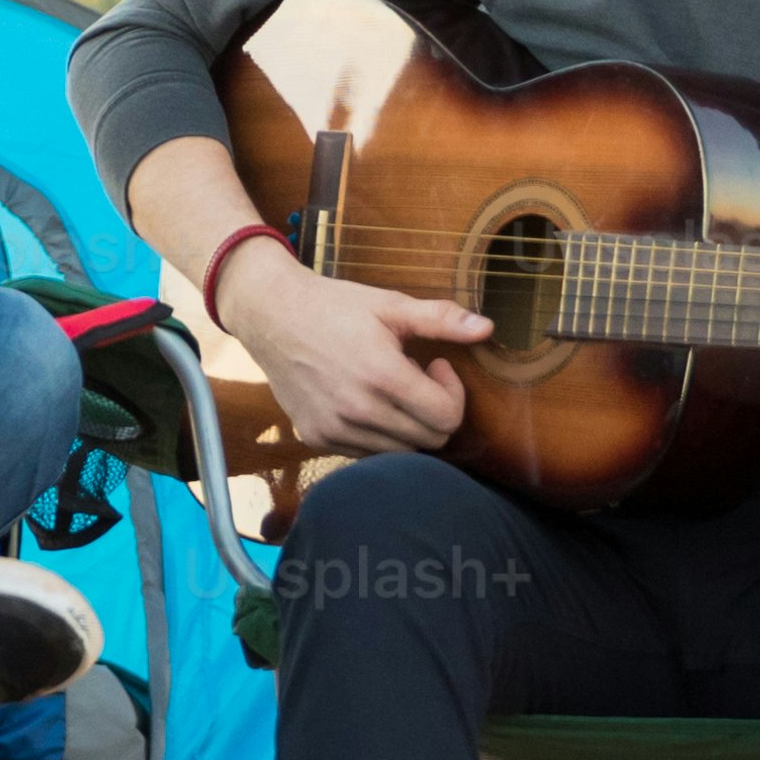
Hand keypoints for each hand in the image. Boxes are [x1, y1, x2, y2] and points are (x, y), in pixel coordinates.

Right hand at [227, 244, 481, 458]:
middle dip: (435, 411)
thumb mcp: (390, 304)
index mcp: (382, 376)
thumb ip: (441, 319)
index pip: (446, 418)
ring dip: (408, 427)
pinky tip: (366, 403)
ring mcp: (335, 429)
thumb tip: (488, 328)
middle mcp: (358, 410)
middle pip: (429, 441)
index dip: (453, 394)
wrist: (270, 315)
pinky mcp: (316, 438)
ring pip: (400, 454)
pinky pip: (366, 454)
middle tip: (416, 378)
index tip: (436, 367)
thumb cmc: (334, 306)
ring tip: (391, 391)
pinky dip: (378, 436)